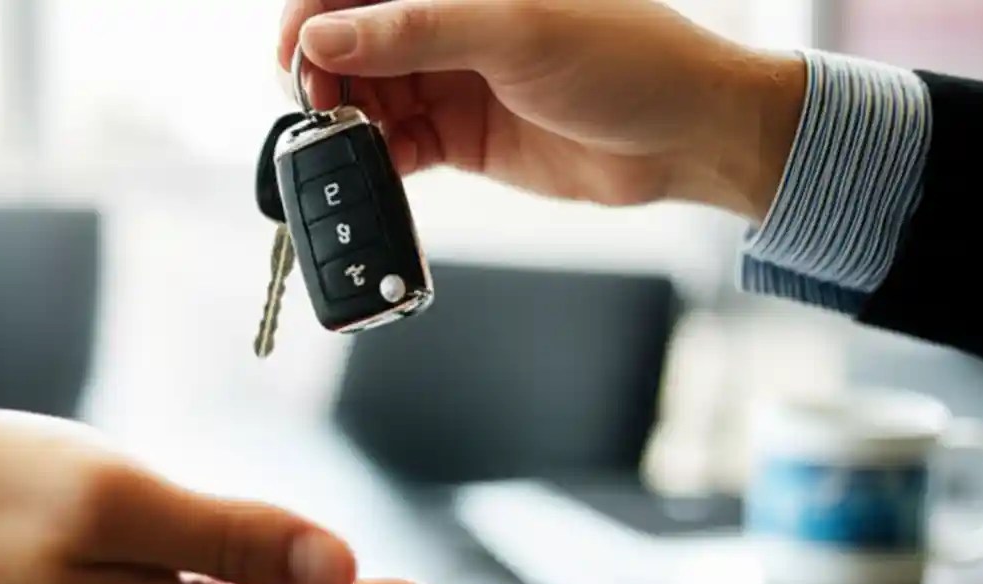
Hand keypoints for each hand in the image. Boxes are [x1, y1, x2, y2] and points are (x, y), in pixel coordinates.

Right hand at [279, 0, 806, 222]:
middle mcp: (451, 24)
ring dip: (347, 121)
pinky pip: (399, 145)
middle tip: (317, 109)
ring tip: (344, 145)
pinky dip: (379, 159)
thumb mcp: (515, 33)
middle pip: (355, 41)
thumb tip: (327, 37)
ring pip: (370, 96)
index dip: (316, 15)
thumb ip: (415, 31)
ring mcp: (454, 79)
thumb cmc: (628, 59)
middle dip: (325, 73)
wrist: (686, 137)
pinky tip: (376, 170)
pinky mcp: (463, 135)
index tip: (296, 55)